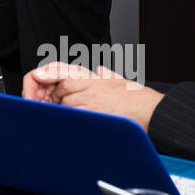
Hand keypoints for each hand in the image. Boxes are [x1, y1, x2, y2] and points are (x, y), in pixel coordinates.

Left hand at [23, 61, 163, 131]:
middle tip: (53, 106)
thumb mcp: (121, 81)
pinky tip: (75, 124)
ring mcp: (92, 101)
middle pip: (61, 90)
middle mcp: (92, 87)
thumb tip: (102, 70)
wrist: (153, 113)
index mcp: (95, 77)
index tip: (41, 86)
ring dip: (64, 110)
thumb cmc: (139, 100)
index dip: (50, 80)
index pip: (63, 74)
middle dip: (55, 98)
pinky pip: (74, 117)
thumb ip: (109, 75)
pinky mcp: (94, 115)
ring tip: (68, 116)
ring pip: (66, 104)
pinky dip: (71, 119)